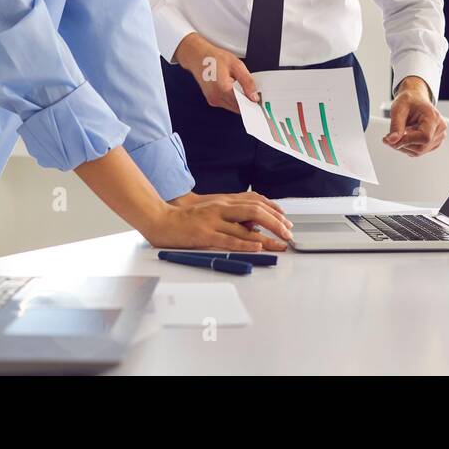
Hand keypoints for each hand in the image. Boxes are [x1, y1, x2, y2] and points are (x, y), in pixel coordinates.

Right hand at [147, 190, 293, 250]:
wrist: (160, 220)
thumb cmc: (186, 220)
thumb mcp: (212, 212)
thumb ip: (230, 216)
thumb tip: (253, 227)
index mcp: (224, 202)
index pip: (256, 203)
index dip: (274, 212)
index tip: (286, 223)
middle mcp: (221, 208)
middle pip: (255, 212)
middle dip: (276, 223)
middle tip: (288, 234)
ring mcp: (213, 221)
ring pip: (245, 227)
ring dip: (266, 237)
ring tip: (280, 244)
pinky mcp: (204, 235)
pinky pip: (228, 239)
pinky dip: (244, 243)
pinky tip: (256, 246)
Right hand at [175, 32, 256, 113]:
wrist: (197, 56)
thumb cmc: (214, 58)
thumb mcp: (236, 65)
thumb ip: (247, 82)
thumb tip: (254, 97)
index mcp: (223, 89)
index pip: (242, 105)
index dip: (252, 104)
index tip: (260, 102)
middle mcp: (216, 98)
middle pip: (238, 108)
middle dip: (247, 102)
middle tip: (254, 92)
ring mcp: (213, 100)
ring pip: (232, 107)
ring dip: (240, 101)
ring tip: (241, 87)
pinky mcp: (211, 100)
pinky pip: (227, 104)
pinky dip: (233, 99)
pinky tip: (234, 89)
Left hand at [383, 76, 445, 155]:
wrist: (415, 99)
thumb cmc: (409, 101)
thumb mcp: (398, 109)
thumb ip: (396, 125)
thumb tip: (392, 141)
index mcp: (434, 117)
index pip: (424, 137)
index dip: (406, 141)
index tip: (392, 140)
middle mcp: (440, 128)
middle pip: (421, 147)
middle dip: (402, 144)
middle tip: (388, 138)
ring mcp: (439, 136)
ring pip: (419, 151)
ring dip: (404, 146)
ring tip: (397, 134)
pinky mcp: (434, 142)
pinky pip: (419, 151)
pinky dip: (408, 147)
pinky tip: (404, 137)